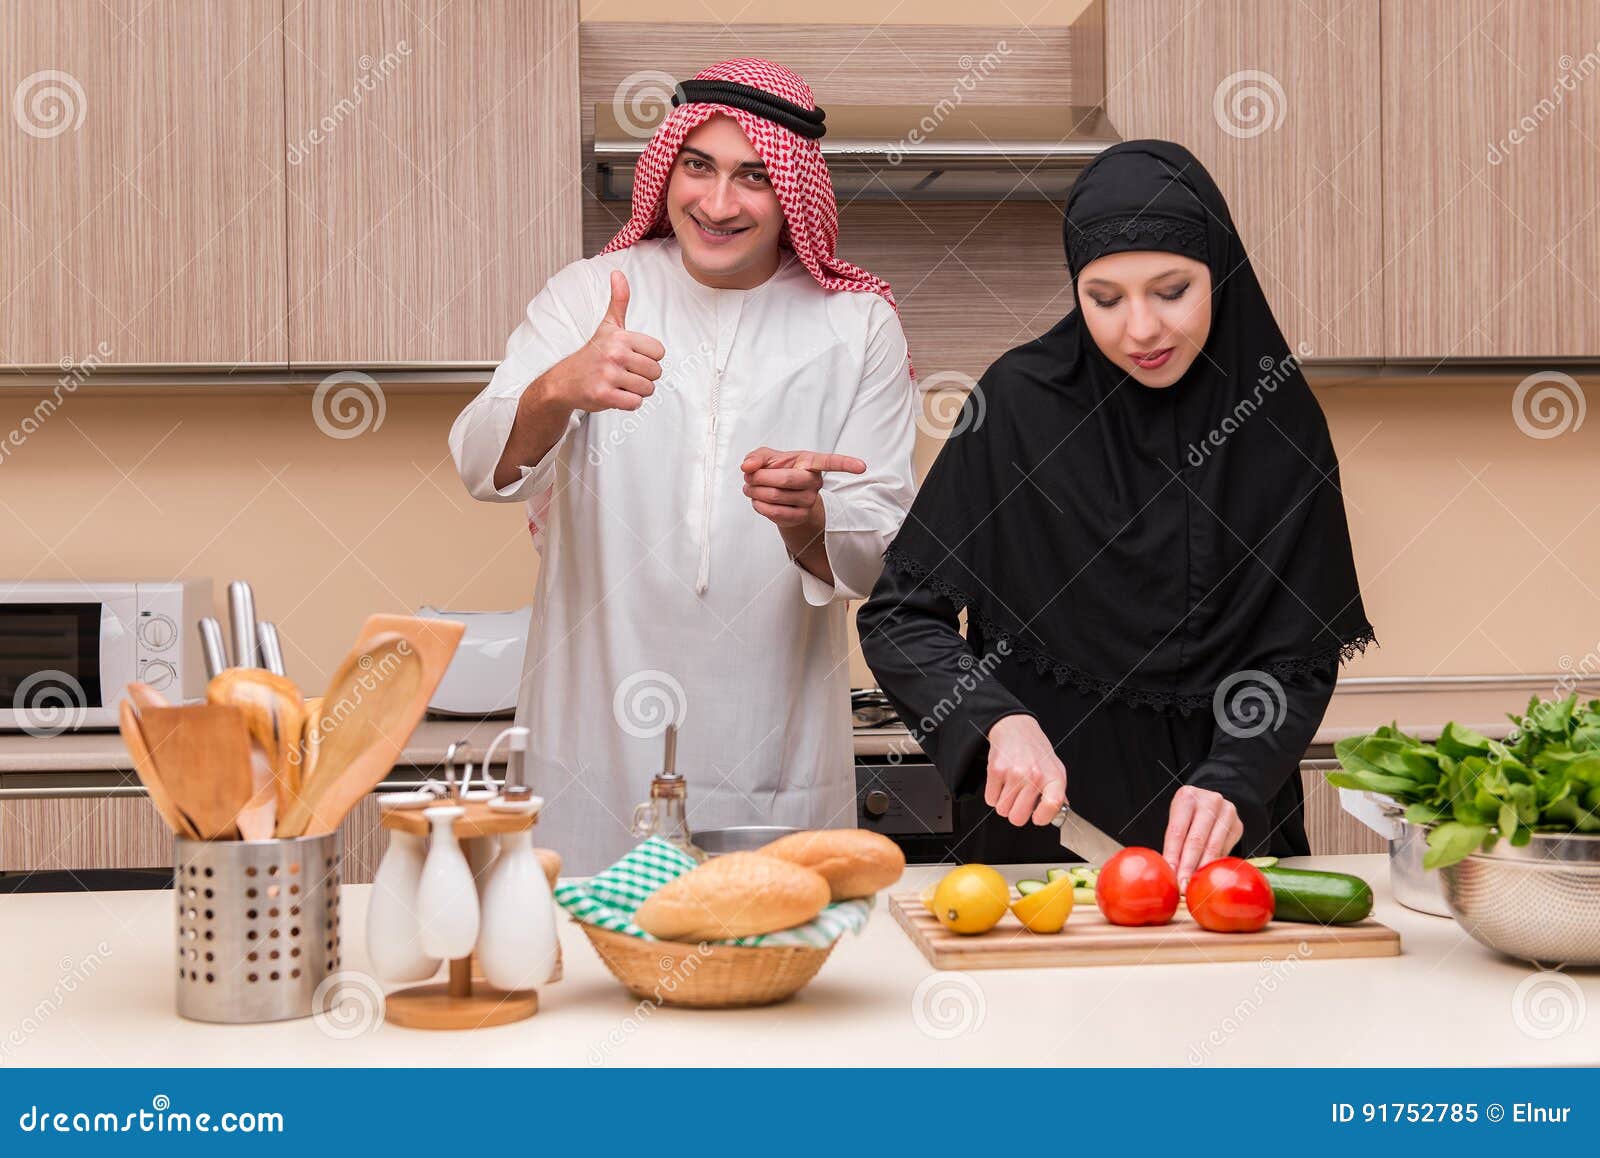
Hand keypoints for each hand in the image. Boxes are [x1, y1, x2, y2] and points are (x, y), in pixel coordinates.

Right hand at [537, 270, 664, 413]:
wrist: (563, 381)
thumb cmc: (591, 353)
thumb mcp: (607, 325)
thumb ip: (618, 301)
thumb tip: (618, 273)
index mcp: (620, 337)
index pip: (659, 352)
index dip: (648, 358)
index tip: (631, 358)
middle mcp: (615, 354)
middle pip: (656, 372)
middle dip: (643, 376)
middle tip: (624, 373)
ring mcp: (609, 375)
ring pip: (647, 389)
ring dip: (636, 391)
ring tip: (619, 383)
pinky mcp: (604, 395)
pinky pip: (635, 403)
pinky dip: (627, 403)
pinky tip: (615, 394)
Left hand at [739, 447, 865, 529]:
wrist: (778, 494)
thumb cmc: (776, 470)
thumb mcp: (766, 457)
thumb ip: (756, 457)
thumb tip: (748, 466)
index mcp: (811, 463)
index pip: (831, 462)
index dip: (847, 464)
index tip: (862, 467)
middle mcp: (815, 482)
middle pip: (786, 480)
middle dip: (760, 478)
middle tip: (749, 477)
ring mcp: (809, 502)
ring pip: (776, 497)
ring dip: (755, 491)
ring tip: (750, 487)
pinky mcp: (799, 517)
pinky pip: (774, 513)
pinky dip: (758, 505)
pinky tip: (757, 500)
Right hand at [984, 714, 1066, 825]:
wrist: (1015, 728)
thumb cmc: (1036, 751)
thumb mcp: (1055, 769)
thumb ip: (1058, 793)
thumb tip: (1058, 814)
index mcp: (1054, 777)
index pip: (1052, 807)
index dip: (1042, 818)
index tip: (1037, 817)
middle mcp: (1035, 775)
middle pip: (1018, 817)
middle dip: (1016, 813)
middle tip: (1019, 801)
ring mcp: (1014, 773)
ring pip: (1002, 810)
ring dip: (1004, 803)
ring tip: (1011, 788)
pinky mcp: (996, 770)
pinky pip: (990, 799)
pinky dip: (994, 795)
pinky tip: (1003, 783)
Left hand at [1162, 785, 1243, 887]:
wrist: (1211, 802)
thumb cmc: (1188, 815)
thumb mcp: (1177, 818)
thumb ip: (1173, 840)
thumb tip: (1168, 871)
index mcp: (1187, 797)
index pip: (1177, 831)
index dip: (1173, 855)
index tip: (1170, 874)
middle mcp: (1209, 801)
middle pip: (1196, 840)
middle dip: (1188, 866)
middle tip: (1183, 886)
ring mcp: (1227, 812)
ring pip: (1213, 847)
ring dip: (1202, 869)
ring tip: (1194, 885)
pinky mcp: (1238, 825)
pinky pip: (1225, 850)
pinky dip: (1215, 865)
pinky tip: (1208, 876)